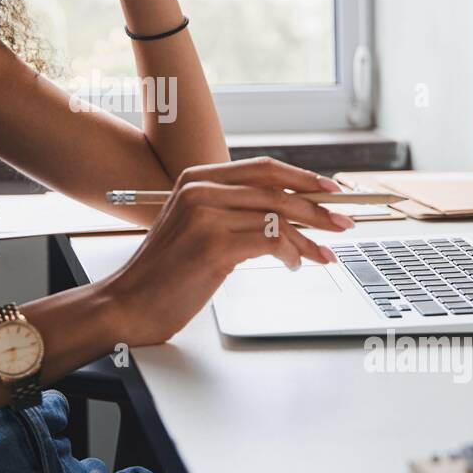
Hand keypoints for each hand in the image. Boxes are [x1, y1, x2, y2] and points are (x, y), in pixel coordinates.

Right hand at [100, 157, 356, 347]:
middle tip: (343, 222)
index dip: (303, 177)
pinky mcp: (214, 245)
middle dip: (318, 207)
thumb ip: (231, 211)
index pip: (264, 168)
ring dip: (309, 238)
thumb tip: (288, 211)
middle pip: (277, 190)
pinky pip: (271, 241)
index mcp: (196, 179)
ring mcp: (206, 216)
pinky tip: (294, 265)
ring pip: (278, 217)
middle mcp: (200, 190)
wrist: (129, 304)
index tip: (330, 191)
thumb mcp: (195, 227)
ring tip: (322, 253)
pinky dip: (291, 253)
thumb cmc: (165, 273)